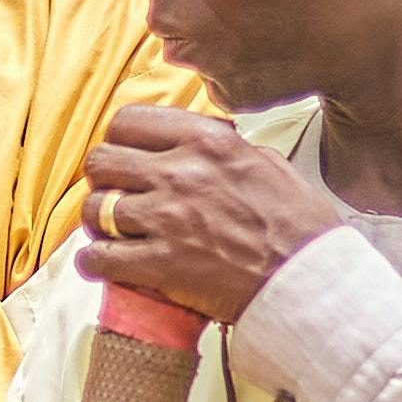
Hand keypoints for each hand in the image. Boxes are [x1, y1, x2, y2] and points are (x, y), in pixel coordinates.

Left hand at [72, 103, 340, 323]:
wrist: (308, 280)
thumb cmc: (297, 227)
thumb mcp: (266, 164)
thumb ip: (224, 149)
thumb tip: (199, 144)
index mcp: (207, 141)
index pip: (129, 121)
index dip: (120, 140)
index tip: (126, 156)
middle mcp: (180, 172)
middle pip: (102, 161)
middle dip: (104, 180)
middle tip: (117, 196)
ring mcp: (167, 219)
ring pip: (94, 209)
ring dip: (98, 223)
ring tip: (112, 233)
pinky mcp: (160, 264)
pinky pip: (98, 257)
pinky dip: (93, 262)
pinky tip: (102, 264)